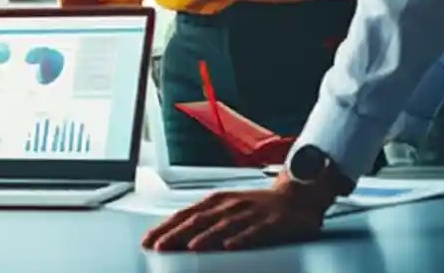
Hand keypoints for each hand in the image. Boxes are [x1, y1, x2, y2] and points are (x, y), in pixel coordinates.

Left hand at [141, 173, 331, 251]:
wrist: (296, 196)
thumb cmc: (256, 207)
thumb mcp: (226, 209)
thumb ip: (204, 221)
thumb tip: (175, 236)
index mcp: (216, 202)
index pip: (185, 215)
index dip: (165, 228)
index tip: (148, 241)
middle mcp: (230, 205)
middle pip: (199, 220)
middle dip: (177, 234)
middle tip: (159, 247)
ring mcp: (251, 213)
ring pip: (225, 226)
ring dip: (207, 237)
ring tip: (191, 247)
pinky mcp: (272, 222)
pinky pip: (256, 231)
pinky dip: (242, 238)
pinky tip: (232, 246)